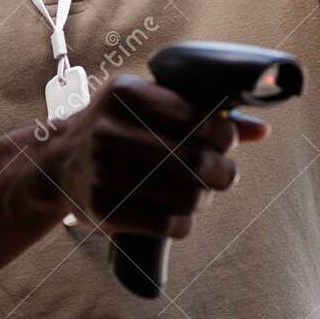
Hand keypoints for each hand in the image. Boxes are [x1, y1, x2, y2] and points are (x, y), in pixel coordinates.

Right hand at [38, 75, 267, 237]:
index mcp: (126, 93)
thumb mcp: (150, 107)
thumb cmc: (119, 129)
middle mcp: (110, 129)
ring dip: (203, 200)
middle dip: (223, 172)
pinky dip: (184, 224)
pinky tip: (179, 215)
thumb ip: (204, 114)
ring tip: (199, 195)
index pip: (198, 118)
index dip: (224, 135)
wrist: (57, 164)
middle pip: (196, 160)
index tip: (224, 142)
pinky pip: (168, 225)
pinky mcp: (103, 209)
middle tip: (223, 175)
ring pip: (187, 196)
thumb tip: (263, 130)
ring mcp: (104, 171)